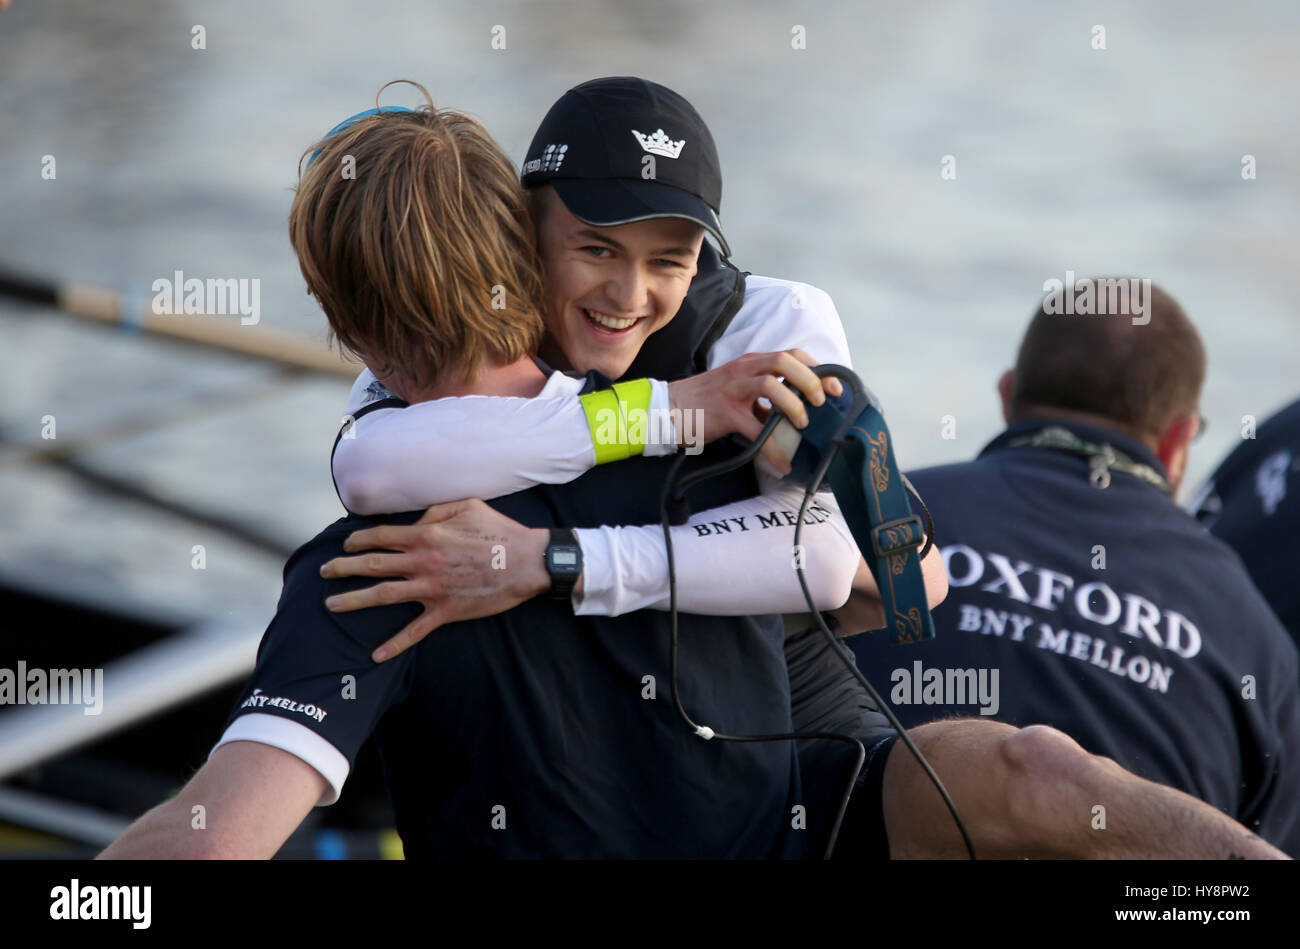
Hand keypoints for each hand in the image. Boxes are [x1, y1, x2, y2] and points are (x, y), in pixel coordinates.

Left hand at [318, 499, 552, 661]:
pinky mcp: (446, 611)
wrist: (528, 562)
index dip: (357, 541)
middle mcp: (423, 561)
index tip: (345, 545)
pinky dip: (394, 645)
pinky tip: (376, 655)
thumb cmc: (500, 530)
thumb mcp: (467, 505)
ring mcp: (432, 588)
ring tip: (331, 605)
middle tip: (323, 572)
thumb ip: (435, 509)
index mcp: (426, 534)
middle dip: (341, 568)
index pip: (380, 536)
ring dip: (353, 600)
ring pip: (382, 596)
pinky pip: (415, 630)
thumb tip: (413, 520)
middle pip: (371, 565)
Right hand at [667, 349, 843, 473]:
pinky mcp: (724, 412)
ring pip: (770, 384)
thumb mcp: (738, 390)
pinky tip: (781, 463)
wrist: (668, 409)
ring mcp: (733, 389)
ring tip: (802, 424)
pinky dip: (772, 447)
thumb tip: (794, 416)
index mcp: (751, 363)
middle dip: (810, 381)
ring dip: (793, 404)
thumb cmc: (706, 402)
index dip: (817, 368)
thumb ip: (764, 398)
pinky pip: (754, 428)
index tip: (834, 388)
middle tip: (821, 403)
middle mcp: (744, 370)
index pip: (791, 354)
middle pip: (785, 361)